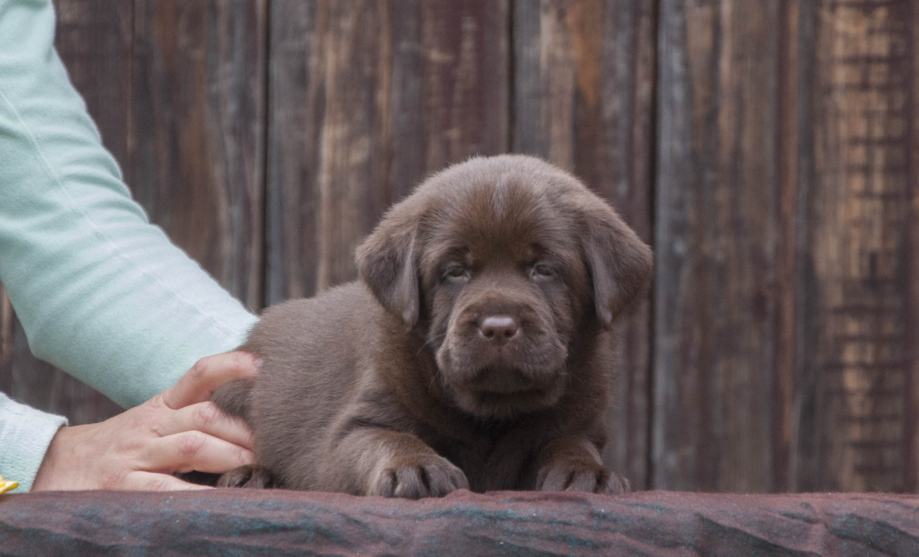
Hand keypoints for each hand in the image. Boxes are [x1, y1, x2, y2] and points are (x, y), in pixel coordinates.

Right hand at [31, 351, 259, 490]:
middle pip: (207, 414)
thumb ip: (195, 417)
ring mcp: (137, 455)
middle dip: (246, 426)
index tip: (263, 364)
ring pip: (193, 445)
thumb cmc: (121, 448)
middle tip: (278, 438)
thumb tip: (255, 424)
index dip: (231, 366)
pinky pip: (167, 489)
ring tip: (260, 464)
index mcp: (163, 405)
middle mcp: (152, 425)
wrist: (55, 469)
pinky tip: (222, 501)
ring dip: (232, 454)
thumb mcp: (155, 422)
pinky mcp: (124, 487)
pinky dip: (199, 494)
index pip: (199, 375)